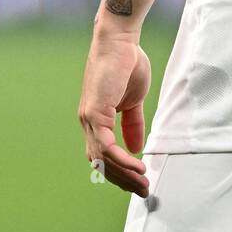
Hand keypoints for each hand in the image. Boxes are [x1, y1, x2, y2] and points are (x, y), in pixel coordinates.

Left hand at [78, 26, 151, 195]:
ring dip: (124, 175)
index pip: (104, 156)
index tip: (139, 181)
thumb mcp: (134, 100)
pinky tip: (137, 166)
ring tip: (143, 183)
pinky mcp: (94, 112)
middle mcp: (88, 123)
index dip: (120, 172)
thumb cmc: (126, 63)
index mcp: (96, 120)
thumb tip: (136, 147)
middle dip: (123, 180)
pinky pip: (106, 145)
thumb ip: (133, 123)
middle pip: (101, 163)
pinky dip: (121, 159)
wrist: (120, 40)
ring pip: (102, 159)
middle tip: (143, 191)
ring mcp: (89, 119)